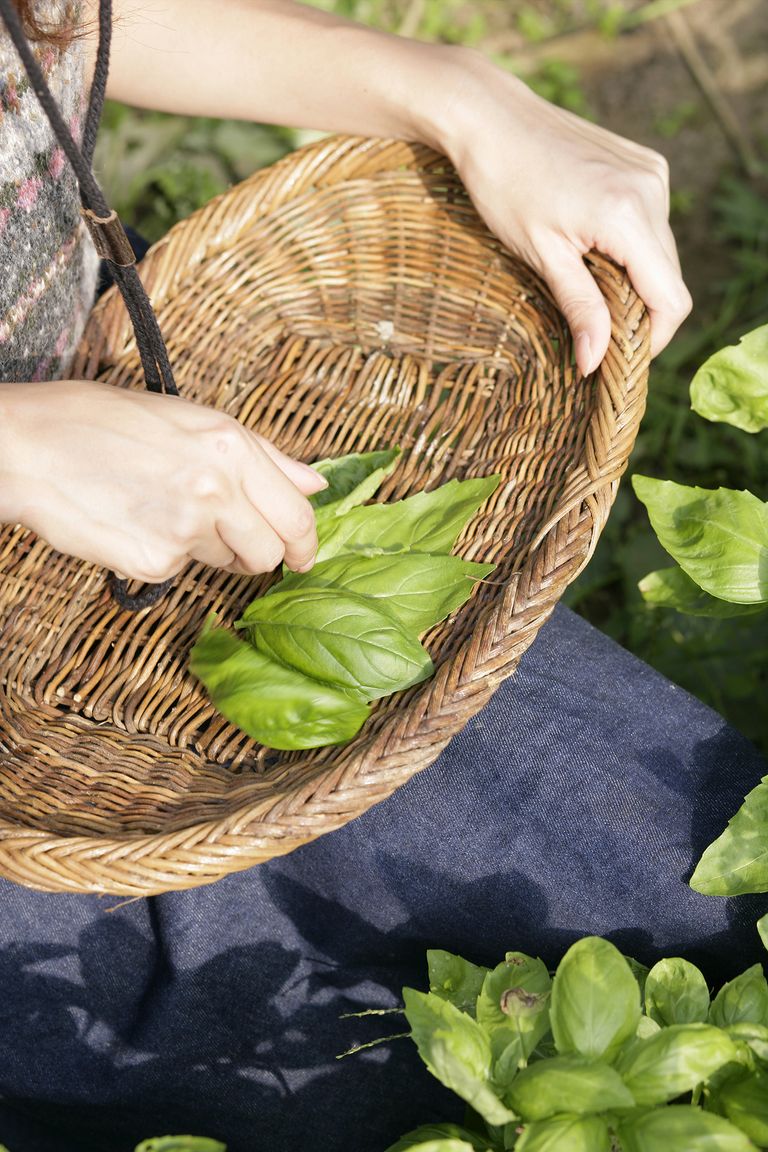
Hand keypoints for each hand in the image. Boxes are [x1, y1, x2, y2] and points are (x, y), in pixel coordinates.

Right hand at [0, 380, 325, 581]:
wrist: (28, 447)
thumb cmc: (101, 423)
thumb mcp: (190, 419)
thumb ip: (262, 455)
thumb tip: (316, 483)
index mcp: (230, 446)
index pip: (297, 514)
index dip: (306, 542)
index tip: (303, 554)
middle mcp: (216, 489)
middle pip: (270, 553)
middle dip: (259, 555)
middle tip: (232, 542)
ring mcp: (185, 529)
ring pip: (225, 563)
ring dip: (207, 547)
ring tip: (162, 508)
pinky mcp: (154, 563)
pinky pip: (179, 571)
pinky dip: (163, 555)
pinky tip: (134, 522)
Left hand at [432, 52, 692, 374]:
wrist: (491, 117)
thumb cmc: (504, 185)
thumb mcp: (541, 255)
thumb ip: (579, 309)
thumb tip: (595, 364)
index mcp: (627, 216)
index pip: (670, 299)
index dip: (652, 338)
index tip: (618, 357)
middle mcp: (651, 191)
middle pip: (670, 278)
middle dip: (641, 312)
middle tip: (597, 332)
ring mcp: (652, 173)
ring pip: (662, 253)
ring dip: (635, 280)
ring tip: (588, 285)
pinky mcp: (646, 164)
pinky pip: (652, 223)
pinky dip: (631, 248)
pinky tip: (593, 248)